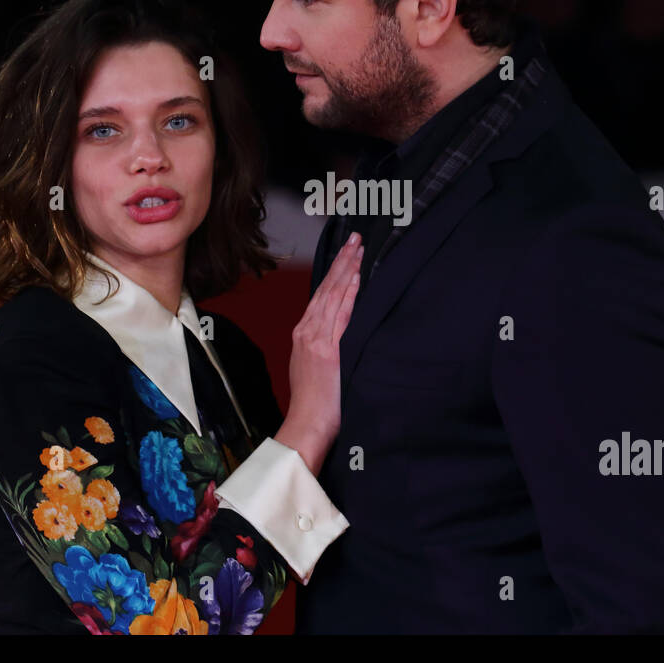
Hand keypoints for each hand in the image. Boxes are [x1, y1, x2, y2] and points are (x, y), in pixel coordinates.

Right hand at [275, 232, 362, 475]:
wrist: (307, 424)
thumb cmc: (314, 404)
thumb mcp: (313, 367)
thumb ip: (325, 347)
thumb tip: (340, 335)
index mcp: (304, 334)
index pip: (322, 294)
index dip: (335, 271)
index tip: (347, 252)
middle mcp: (308, 331)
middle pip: (328, 288)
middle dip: (343, 260)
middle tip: (356, 238)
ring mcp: (318, 338)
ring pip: (334, 295)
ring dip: (348, 269)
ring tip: (359, 248)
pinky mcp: (329, 349)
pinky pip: (341, 314)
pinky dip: (349, 293)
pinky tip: (357, 276)